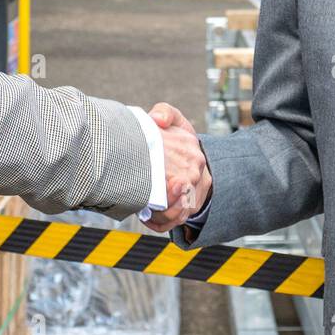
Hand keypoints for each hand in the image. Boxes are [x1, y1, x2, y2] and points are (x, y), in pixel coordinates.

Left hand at [142, 102, 210, 231]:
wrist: (192, 152)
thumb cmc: (176, 136)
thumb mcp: (174, 119)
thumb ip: (165, 112)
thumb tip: (157, 119)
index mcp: (192, 155)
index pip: (181, 177)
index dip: (164, 186)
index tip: (149, 185)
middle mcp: (195, 176)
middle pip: (178, 200)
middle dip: (158, 204)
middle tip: (139, 200)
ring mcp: (194, 194)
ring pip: (177, 214)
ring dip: (159, 216)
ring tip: (142, 210)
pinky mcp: (189, 207)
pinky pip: (175, 221)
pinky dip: (160, 222)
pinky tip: (147, 217)